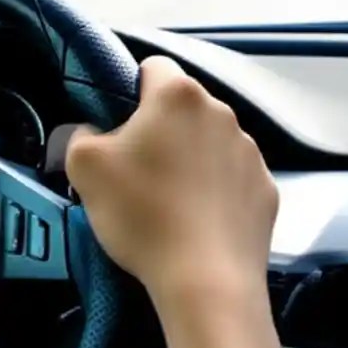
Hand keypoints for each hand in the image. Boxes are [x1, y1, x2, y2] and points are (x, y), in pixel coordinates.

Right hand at [66, 56, 278, 306]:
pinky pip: (233, 179)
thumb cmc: (143, 214)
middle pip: (182, 108)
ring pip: (210, 143)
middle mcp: (222, 112)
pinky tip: (199, 223)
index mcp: (178, 95)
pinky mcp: (267, 189)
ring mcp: (251, 152)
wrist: (206, 282)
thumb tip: (93, 132)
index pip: (152, 66)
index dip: (130, 91)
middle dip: (161, 130)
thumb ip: (80, 135)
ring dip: (191, 160)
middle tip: (137, 173)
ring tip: (170, 204)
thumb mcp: (85, 168)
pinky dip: (217, 192)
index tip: (119, 129)